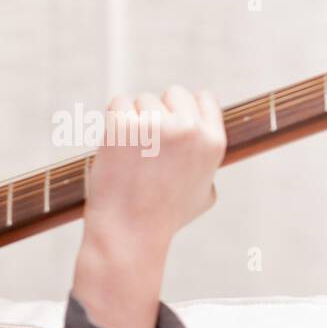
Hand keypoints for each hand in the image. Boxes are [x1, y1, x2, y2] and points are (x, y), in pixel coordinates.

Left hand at [71, 85, 225, 327]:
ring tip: (132, 156)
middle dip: (160, 113)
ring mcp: (156, 126)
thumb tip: (206, 140)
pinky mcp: (124, 126)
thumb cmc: (164, 217)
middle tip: (148, 147)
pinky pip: (118, 104)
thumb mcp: (203, 194)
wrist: (129, 233)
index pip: (204, 98)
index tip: (172, 128)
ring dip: (134, 120)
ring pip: (142, 100)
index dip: (185, 111)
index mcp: (213, 142)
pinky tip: (116, 148)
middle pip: (174, 94)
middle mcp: (189, 130)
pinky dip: (113, 122)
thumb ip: (208, 164)